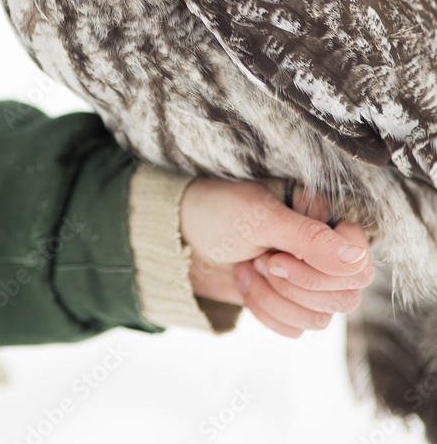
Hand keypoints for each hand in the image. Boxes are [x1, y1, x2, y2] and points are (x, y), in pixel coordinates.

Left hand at [180, 176, 374, 337]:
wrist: (180, 236)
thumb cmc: (217, 210)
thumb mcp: (260, 217)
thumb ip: (309, 238)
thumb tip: (357, 258)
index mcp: (324, 216)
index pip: (359, 258)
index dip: (325, 269)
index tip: (278, 255)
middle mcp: (324, 250)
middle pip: (345, 296)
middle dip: (295, 286)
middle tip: (260, 260)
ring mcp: (308, 279)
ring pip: (321, 319)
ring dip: (276, 299)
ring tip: (248, 267)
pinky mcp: (289, 303)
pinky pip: (297, 330)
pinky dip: (266, 312)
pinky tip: (245, 283)